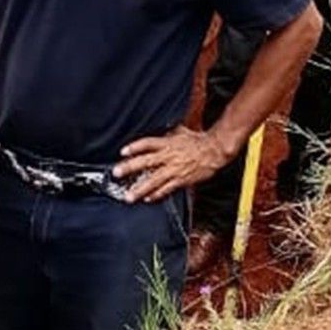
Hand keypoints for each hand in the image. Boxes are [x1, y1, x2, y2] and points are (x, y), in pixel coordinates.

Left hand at [114, 126, 235, 203]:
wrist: (214, 151)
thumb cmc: (198, 141)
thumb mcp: (180, 132)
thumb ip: (168, 133)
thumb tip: (160, 130)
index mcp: (167, 143)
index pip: (147, 144)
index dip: (134, 147)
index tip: (123, 152)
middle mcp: (168, 156)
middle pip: (146, 161)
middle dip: (130, 168)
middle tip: (116, 173)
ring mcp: (174, 169)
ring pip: (154, 180)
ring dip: (140, 189)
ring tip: (128, 196)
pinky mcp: (181, 180)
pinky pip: (167, 189)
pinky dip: (157, 194)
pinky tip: (148, 199)